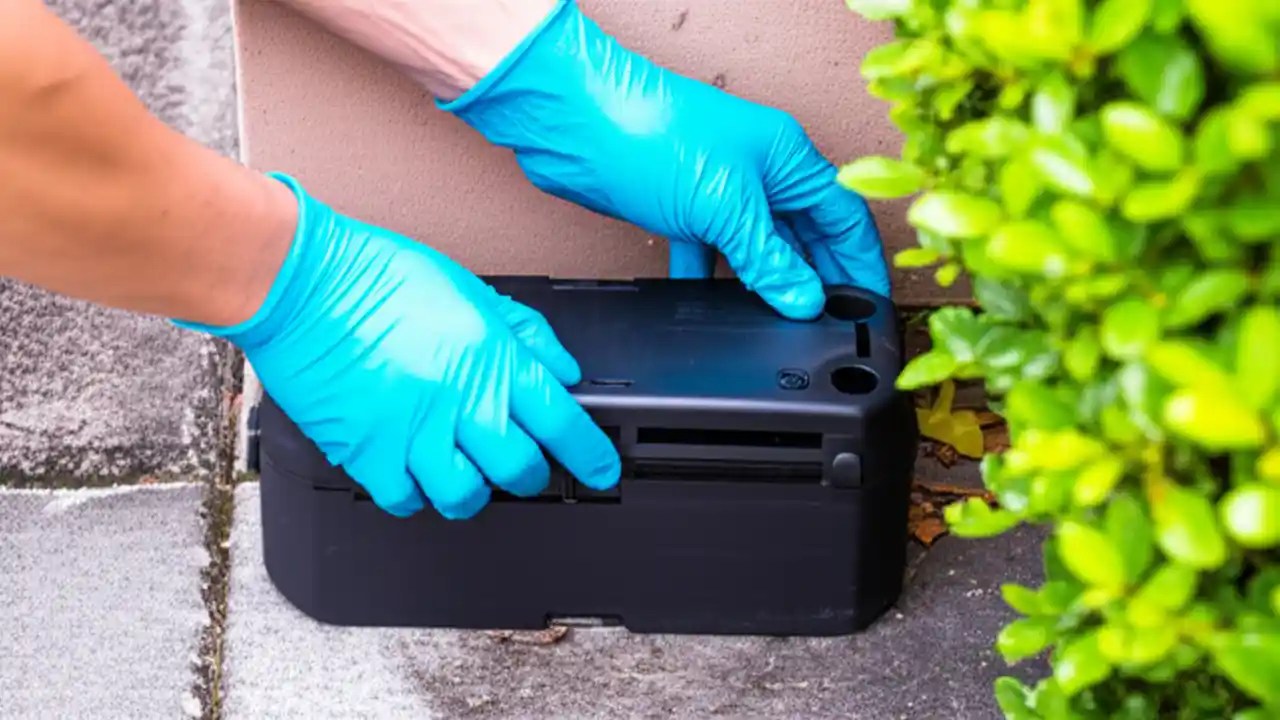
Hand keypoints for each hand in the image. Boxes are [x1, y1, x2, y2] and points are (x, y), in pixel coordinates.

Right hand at [178, 173, 620, 518]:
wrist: (301, 281)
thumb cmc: (376, 273)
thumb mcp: (469, 287)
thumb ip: (522, 331)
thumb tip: (562, 367)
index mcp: (490, 358)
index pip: (562, 420)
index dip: (591, 453)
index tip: (602, 468)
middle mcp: (459, 401)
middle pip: (520, 469)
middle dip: (531, 474)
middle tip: (523, 467)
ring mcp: (412, 432)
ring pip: (465, 496)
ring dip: (473, 490)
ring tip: (465, 472)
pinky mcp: (367, 452)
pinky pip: (405, 500)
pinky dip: (415, 495)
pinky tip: (415, 474)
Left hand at [440, 0, 889, 318]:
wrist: (573, 120)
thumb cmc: (649, 132)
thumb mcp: (725, 205)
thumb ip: (768, 258)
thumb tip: (804, 299)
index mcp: (787, 158)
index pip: (844, 214)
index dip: (862, 262)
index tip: (872, 305)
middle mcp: (760, 170)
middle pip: (807, 233)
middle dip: (822, 278)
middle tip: (834, 324)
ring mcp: (719, 188)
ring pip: (760, 245)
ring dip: (771, 282)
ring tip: (783, 325)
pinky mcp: (681, 207)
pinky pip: (710, 252)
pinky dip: (713, 281)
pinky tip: (713, 310)